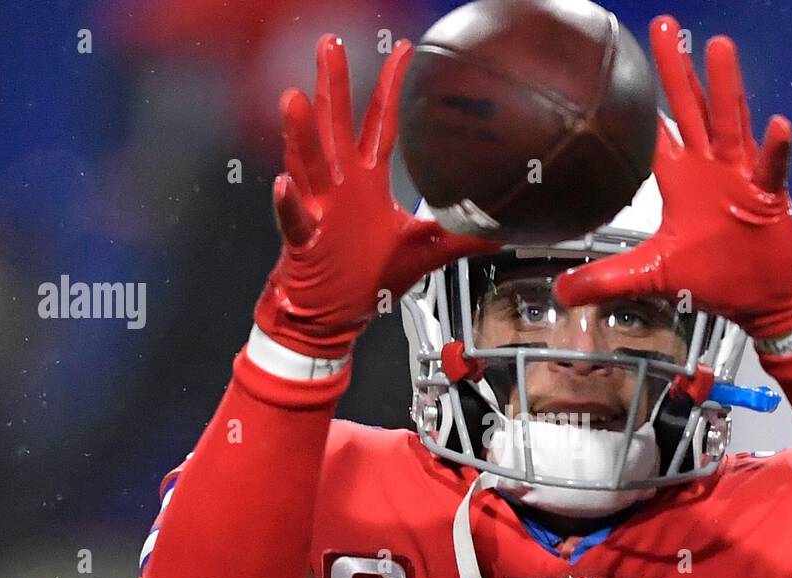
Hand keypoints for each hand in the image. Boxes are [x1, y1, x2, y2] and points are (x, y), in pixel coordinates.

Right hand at [256, 35, 499, 358]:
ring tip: (295, 101)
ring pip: (307, 164)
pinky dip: (289, 203)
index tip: (403, 51)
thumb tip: (504, 232)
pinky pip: (294, 219)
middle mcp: (339, 189)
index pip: (380, 125)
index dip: (391, 88)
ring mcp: (318, 211)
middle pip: (335, 126)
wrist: (328, 317)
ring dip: (301, 134)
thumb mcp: (424, 254)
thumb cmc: (365, 282)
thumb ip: (463, 239)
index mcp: (367, 185)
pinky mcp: (304, 241)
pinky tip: (287, 184)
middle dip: (332, 86)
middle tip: (330, 45)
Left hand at [554, 16, 791, 340]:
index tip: (624, 68)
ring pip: (732, 124)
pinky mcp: (767, 201)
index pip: (656, 135)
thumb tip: (563, 292)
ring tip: (718, 49)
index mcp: (682, 182)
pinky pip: (772, 172)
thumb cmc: (720, 278)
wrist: (768, 297)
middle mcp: (711, 170)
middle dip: (676, 70)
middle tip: (664, 27)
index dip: (639, 105)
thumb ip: (606, 280)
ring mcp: (741, 180)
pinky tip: (779, 125)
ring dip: (726, 88)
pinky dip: (776, 151)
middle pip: (691, 110)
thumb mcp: (652, 277)